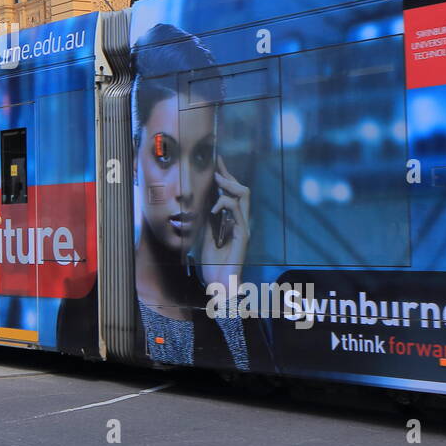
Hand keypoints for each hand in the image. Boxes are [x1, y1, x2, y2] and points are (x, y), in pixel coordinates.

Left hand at [198, 155, 250, 289]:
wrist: (219, 285)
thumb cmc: (213, 264)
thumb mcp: (205, 235)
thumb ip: (207, 219)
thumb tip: (202, 200)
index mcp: (233, 221)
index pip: (233, 193)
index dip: (226, 176)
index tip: (217, 161)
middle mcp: (242, 221)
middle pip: (242, 189)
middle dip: (229, 175)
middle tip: (216, 166)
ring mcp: (244, 228)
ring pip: (244, 195)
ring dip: (228, 185)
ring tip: (216, 181)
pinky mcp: (243, 236)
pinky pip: (237, 212)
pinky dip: (225, 204)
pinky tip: (214, 209)